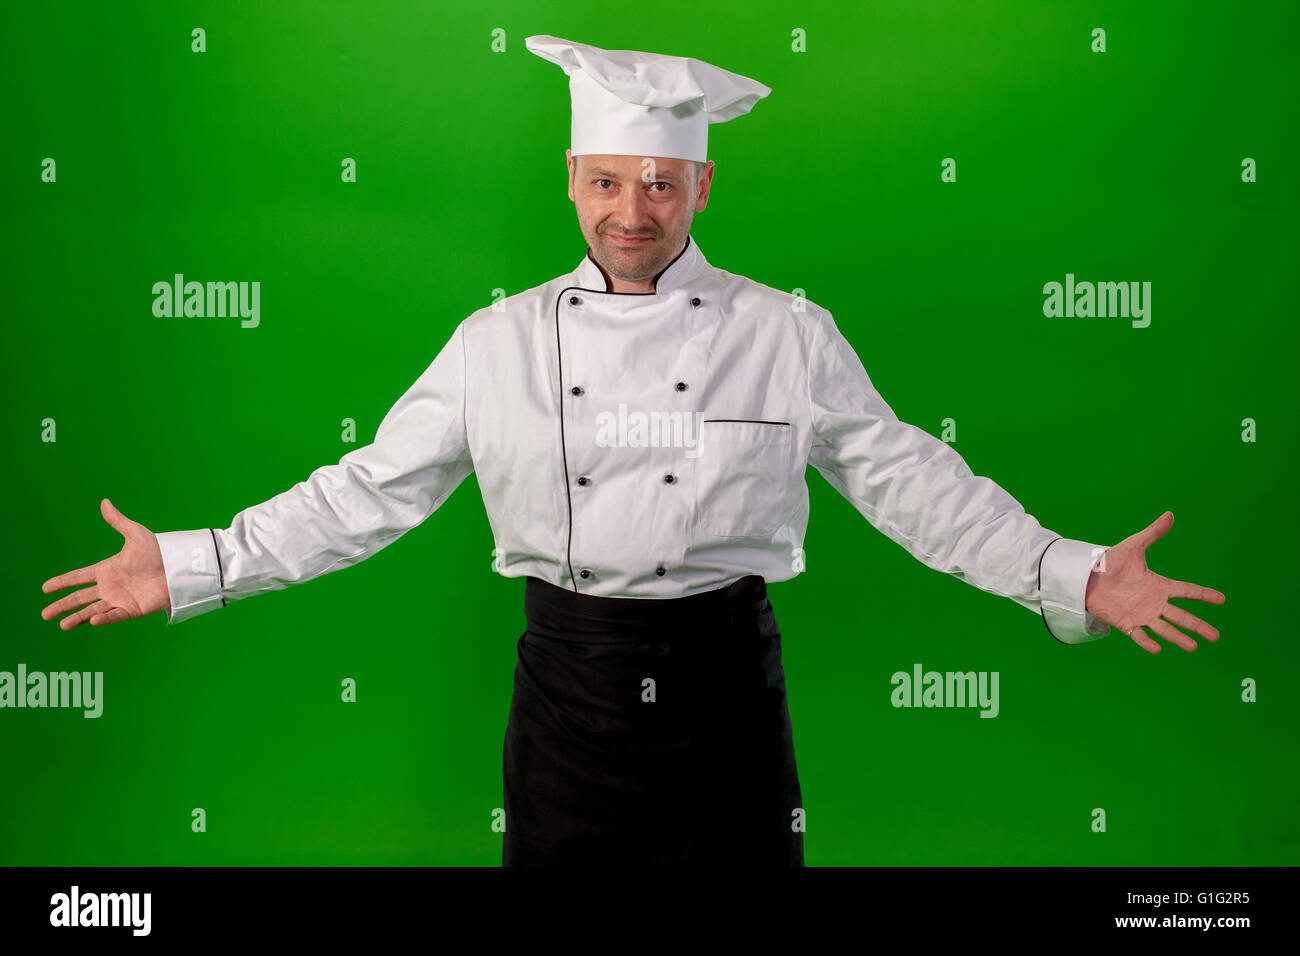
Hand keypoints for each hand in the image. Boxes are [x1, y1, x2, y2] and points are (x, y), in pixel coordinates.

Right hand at [41, 498, 170, 629]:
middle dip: (63, 605)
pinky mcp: (133, 609)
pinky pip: (116, 615)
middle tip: (44, 615)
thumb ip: (118, 521)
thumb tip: (105, 501)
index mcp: (106, 569)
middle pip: (80, 597)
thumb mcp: (136, 534)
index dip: (62, 582)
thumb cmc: (158, 550)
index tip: (45, 588)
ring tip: (62, 625)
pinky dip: (104, 618)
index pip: (78, 577)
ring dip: (78, 617)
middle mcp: (109, 586)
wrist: (178, 566)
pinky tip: (92, 620)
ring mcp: (120, 599)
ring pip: (93, 610)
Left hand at [1085, 511, 1224, 653]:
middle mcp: (1154, 603)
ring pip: (1164, 629)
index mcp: (1159, 585)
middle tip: (1216, 636)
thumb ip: (1152, 533)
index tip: (1221, 599)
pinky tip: (1158, 650)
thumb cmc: (1111, 562)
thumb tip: (1170, 514)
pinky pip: (1139, 635)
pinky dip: (1147, 642)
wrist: (1086, 577)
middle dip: (1198, 626)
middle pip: (1181, 616)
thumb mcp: (1133, 546)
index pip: (1186, 591)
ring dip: (1178, 637)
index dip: (1203, 595)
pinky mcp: (1126, 623)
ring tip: (1193, 647)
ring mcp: (1141, 614)